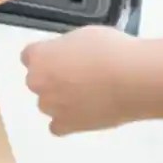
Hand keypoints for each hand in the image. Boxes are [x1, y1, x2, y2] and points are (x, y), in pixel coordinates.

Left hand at [22, 25, 144, 135]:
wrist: (133, 79)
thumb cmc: (110, 50)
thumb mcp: (83, 36)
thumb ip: (67, 49)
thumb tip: (71, 57)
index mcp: (39, 56)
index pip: (30, 56)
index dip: (47, 58)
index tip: (63, 59)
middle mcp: (37, 81)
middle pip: (37, 81)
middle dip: (53, 79)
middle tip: (80, 78)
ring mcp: (50, 105)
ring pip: (47, 104)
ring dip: (61, 101)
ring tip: (89, 97)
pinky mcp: (67, 125)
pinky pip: (57, 127)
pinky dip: (68, 122)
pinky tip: (85, 115)